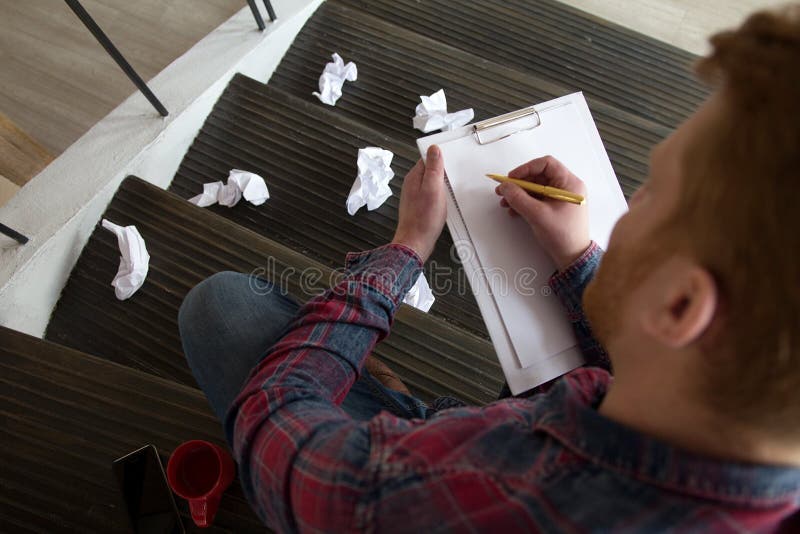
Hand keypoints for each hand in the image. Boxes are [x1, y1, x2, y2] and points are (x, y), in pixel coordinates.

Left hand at [391, 145, 446, 261]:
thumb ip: (434, 168)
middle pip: (430, 170)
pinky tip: (444, 203)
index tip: (449, 163)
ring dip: (442, 186)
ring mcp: (416, 196)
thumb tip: (434, 150)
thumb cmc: (423, 219)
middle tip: (450, 180)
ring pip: (432, 183)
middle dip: (442, 173)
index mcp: (414, 177)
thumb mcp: (433, 189)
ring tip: (448, 192)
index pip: (427, 158)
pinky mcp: (420, 206)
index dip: (439, 158)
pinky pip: (432, 194)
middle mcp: (412, 185)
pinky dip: (440, 196)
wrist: (416, 242)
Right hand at [495, 155, 589, 270]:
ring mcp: (560, 198)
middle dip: (519, 183)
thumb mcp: (537, 215)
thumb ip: (519, 198)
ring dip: (519, 194)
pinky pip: (537, 199)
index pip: (547, 164)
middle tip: (504, 190)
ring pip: (536, 188)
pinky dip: (524, 202)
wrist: (572, 257)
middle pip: (539, 176)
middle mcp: (566, 188)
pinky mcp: (554, 208)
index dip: (527, 168)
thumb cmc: (564, 236)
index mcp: (569, 184)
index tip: (512, 177)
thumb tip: (505, 187)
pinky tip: (514, 210)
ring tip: (506, 202)